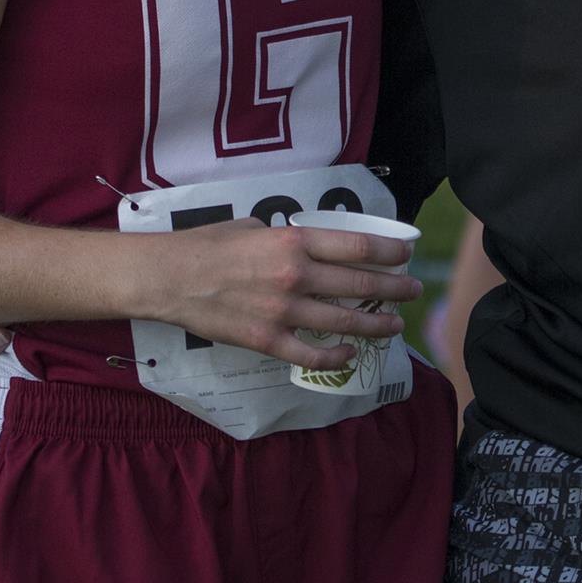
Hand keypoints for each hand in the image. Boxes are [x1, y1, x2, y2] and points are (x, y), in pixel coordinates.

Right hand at [153, 220, 422, 371]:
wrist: (167, 278)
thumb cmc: (205, 245)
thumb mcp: (250, 225)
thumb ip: (282, 237)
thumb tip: (302, 246)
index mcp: (293, 241)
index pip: (357, 245)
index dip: (389, 251)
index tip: (407, 254)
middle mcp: (296, 275)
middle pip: (361, 284)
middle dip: (394, 288)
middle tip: (413, 291)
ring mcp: (284, 311)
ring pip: (345, 321)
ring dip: (376, 324)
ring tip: (395, 325)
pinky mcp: (268, 340)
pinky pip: (311, 354)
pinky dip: (335, 357)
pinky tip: (349, 355)